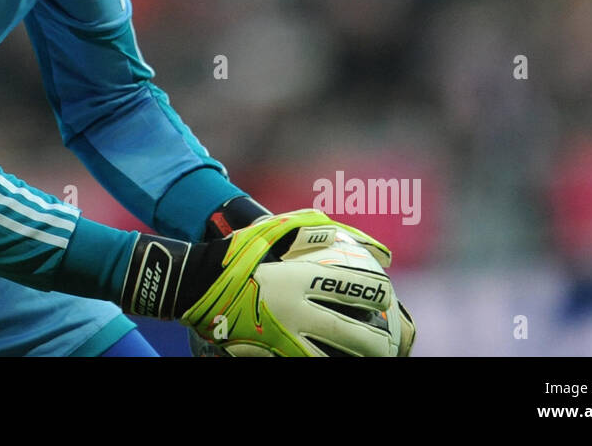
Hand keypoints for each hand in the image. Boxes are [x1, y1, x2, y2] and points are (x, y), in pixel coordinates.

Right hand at [121, 209, 409, 355]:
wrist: (196, 284)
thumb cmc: (241, 252)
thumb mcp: (277, 228)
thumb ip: (321, 230)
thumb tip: (374, 246)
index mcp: (300, 278)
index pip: (357, 288)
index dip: (383, 296)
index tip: (390, 298)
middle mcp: (295, 312)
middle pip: (353, 335)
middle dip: (383, 343)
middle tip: (395, 342)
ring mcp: (281, 338)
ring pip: (333, 359)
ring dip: (361, 358)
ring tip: (378, 358)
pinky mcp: (270, 353)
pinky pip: (306, 362)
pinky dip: (327, 361)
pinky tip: (340, 359)